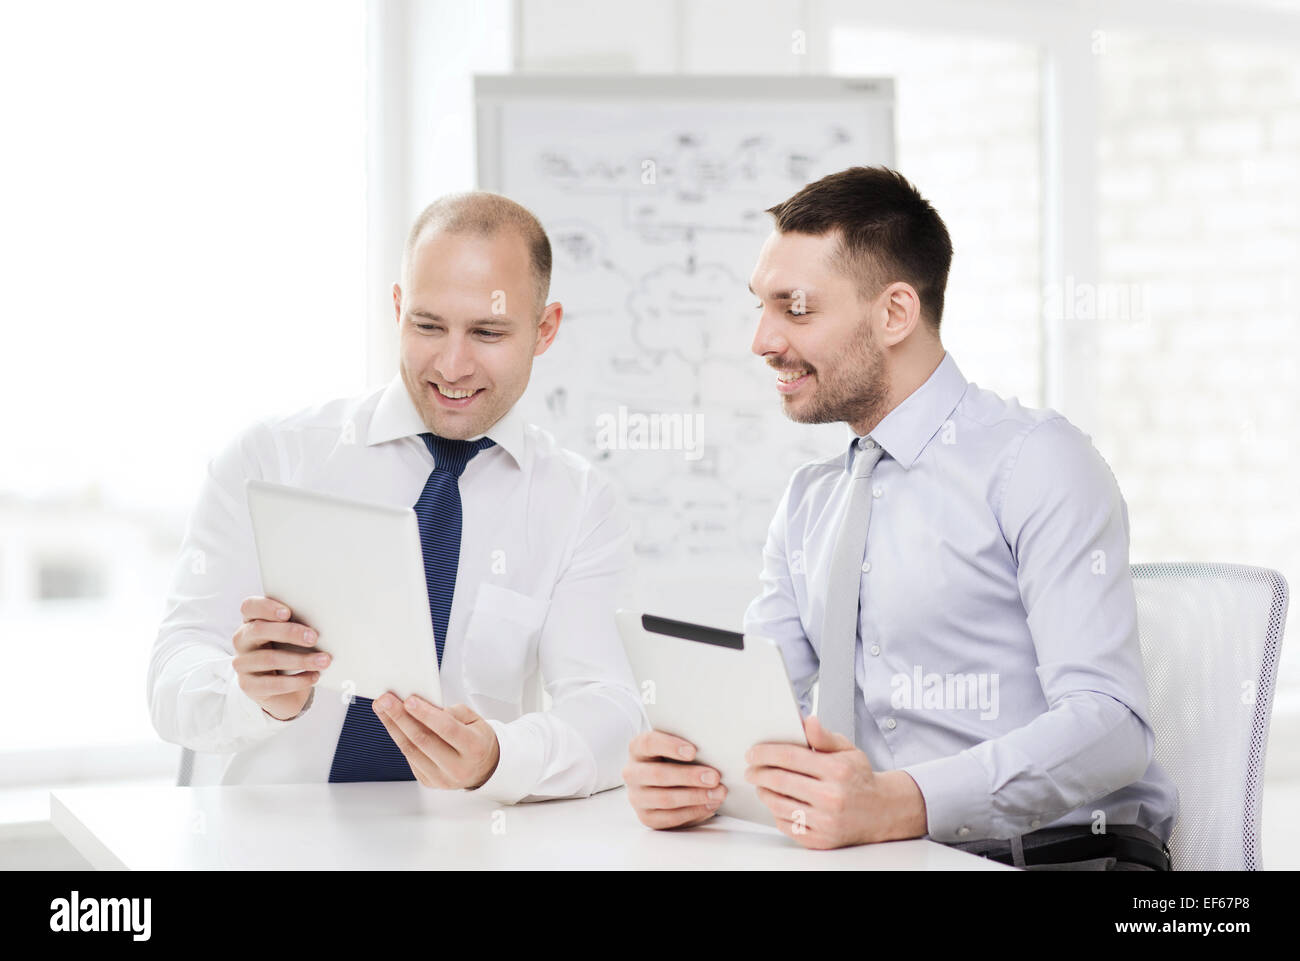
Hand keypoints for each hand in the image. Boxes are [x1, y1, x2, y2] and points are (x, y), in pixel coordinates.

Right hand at [232, 596, 329, 719]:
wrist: (281, 690)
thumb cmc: (289, 652)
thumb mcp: (291, 636)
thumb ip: (297, 624)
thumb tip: (326, 619)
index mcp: (251, 621)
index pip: (249, 607)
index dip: (266, 607)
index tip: (288, 612)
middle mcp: (242, 640)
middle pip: (258, 630)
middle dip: (289, 632)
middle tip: (314, 637)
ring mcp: (242, 664)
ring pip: (269, 658)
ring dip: (301, 660)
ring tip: (323, 661)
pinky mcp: (248, 686)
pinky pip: (273, 683)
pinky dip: (297, 680)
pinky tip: (314, 676)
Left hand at [372, 694, 500, 789]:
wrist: (484, 769)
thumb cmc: (477, 739)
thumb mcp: (475, 720)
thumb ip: (451, 712)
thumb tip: (422, 705)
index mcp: (474, 748)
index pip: (447, 729)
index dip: (426, 714)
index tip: (409, 699)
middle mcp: (458, 767)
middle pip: (422, 740)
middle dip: (400, 717)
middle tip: (385, 701)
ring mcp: (441, 778)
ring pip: (410, 750)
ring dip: (393, 726)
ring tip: (382, 709)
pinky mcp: (428, 782)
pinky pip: (409, 757)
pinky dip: (399, 738)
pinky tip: (392, 723)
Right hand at [622, 730, 726, 828]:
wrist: (668, 782)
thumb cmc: (675, 759)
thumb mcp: (677, 748)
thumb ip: (688, 746)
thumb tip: (713, 752)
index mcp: (637, 749)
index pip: (649, 743)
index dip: (670, 746)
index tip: (693, 751)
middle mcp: (632, 773)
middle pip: (658, 774)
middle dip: (689, 776)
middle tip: (714, 777)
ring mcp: (637, 797)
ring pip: (665, 798)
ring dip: (695, 796)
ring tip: (718, 793)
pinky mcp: (646, 817)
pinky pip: (670, 817)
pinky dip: (693, 811)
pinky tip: (710, 805)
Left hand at [745, 714, 927, 848]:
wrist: (881, 811)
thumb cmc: (860, 778)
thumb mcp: (847, 750)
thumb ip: (823, 737)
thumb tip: (807, 721)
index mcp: (836, 770)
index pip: (789, 757)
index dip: (765, 753)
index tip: (753, 753)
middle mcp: (831, 797)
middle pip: (779, 781)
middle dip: (758, 773)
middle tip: (751, 769)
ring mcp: (825, 821)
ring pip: (778, 805)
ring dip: (764, 793)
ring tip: (762, 785)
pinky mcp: (820, 840)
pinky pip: (786, 825)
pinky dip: (777, 813)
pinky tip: (778, 803)